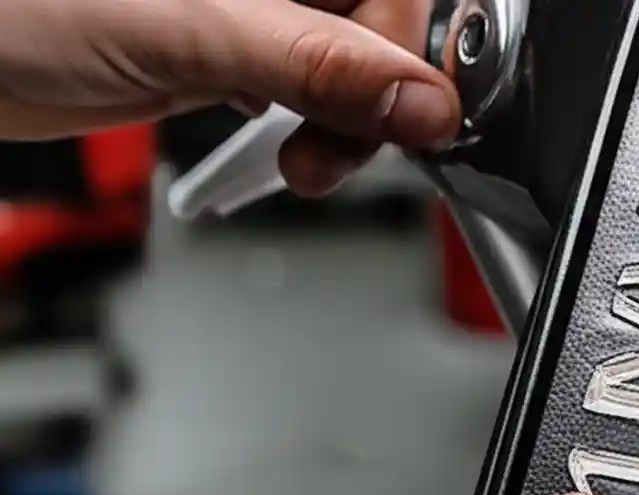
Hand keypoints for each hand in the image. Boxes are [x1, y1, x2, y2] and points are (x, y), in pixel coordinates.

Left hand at [0, 0, 461, 194]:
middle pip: (384, 30)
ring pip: (351, 68)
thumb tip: (422, 102)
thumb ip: (318, 65)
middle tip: (342, 146)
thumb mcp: (193, 30)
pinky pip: (307, 88)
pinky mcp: (235, 49)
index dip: (418, 49)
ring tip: (307, 158)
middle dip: (377, 100)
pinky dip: (307, 128)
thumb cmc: (24, 4)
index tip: (421, 114)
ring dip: (345, 125)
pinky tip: (281, 145)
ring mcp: (259, 8)